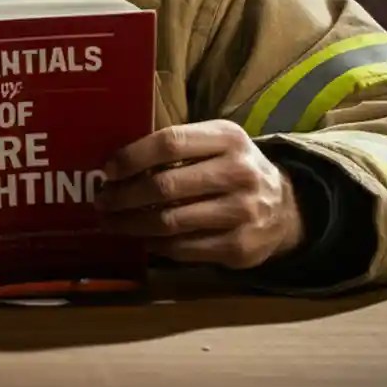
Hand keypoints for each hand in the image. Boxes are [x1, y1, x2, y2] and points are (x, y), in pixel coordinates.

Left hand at [95, 120, 303, 269]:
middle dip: (123, 196)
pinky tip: (141, 239)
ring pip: (170, 221)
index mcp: (227, 138)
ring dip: (131, 224)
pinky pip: (183, 248)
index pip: (170, 143)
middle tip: (101, 201)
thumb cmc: (232, 169)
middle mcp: (238, 172)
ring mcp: (242, 212)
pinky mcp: (239, 247)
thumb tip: (116, 163)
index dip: (132, 157)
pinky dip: (155, 245)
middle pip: (165, 185)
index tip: (107, 169)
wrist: (285, 208)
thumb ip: (177, 147)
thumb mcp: (215, 144)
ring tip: (111, 222)